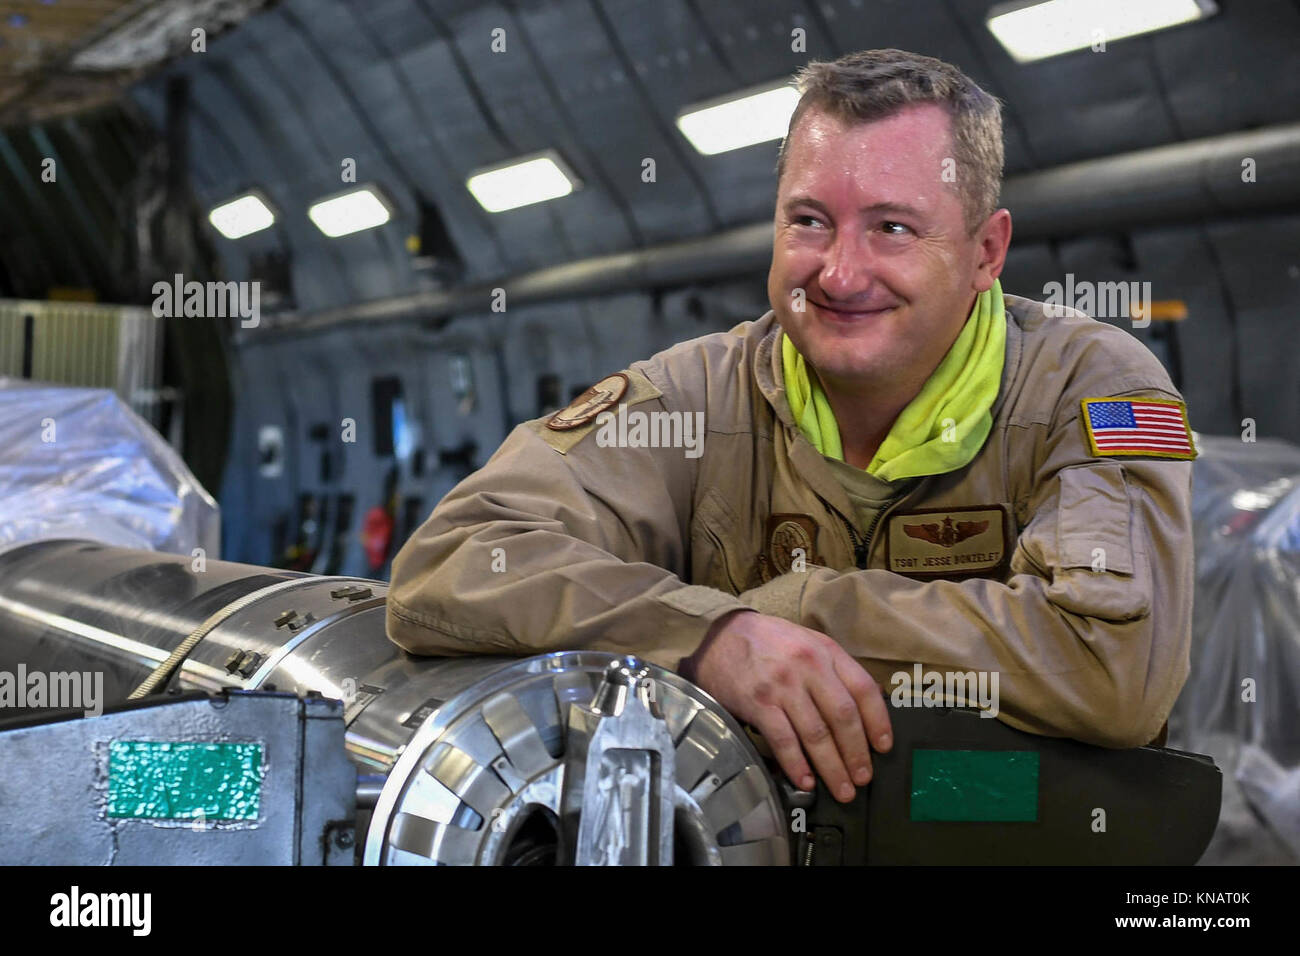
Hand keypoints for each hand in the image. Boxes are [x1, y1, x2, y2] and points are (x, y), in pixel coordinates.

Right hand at [682, 609, 892, 802]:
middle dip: (856, 754)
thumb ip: (833, 669)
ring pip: (816, 734)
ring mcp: (783, 686)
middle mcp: (808, 667)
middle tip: (863, 778)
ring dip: (832, 767)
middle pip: (843, 717)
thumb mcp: (807, 642)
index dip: (878, 722)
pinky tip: (805, 780)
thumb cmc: (767, 642)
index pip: (863, 689)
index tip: (883, 747)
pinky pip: (784, 740)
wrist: (718, 634)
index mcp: (826, 651)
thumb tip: (862, 709)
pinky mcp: (759, 703)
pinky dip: (797, 764)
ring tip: (842, 789)